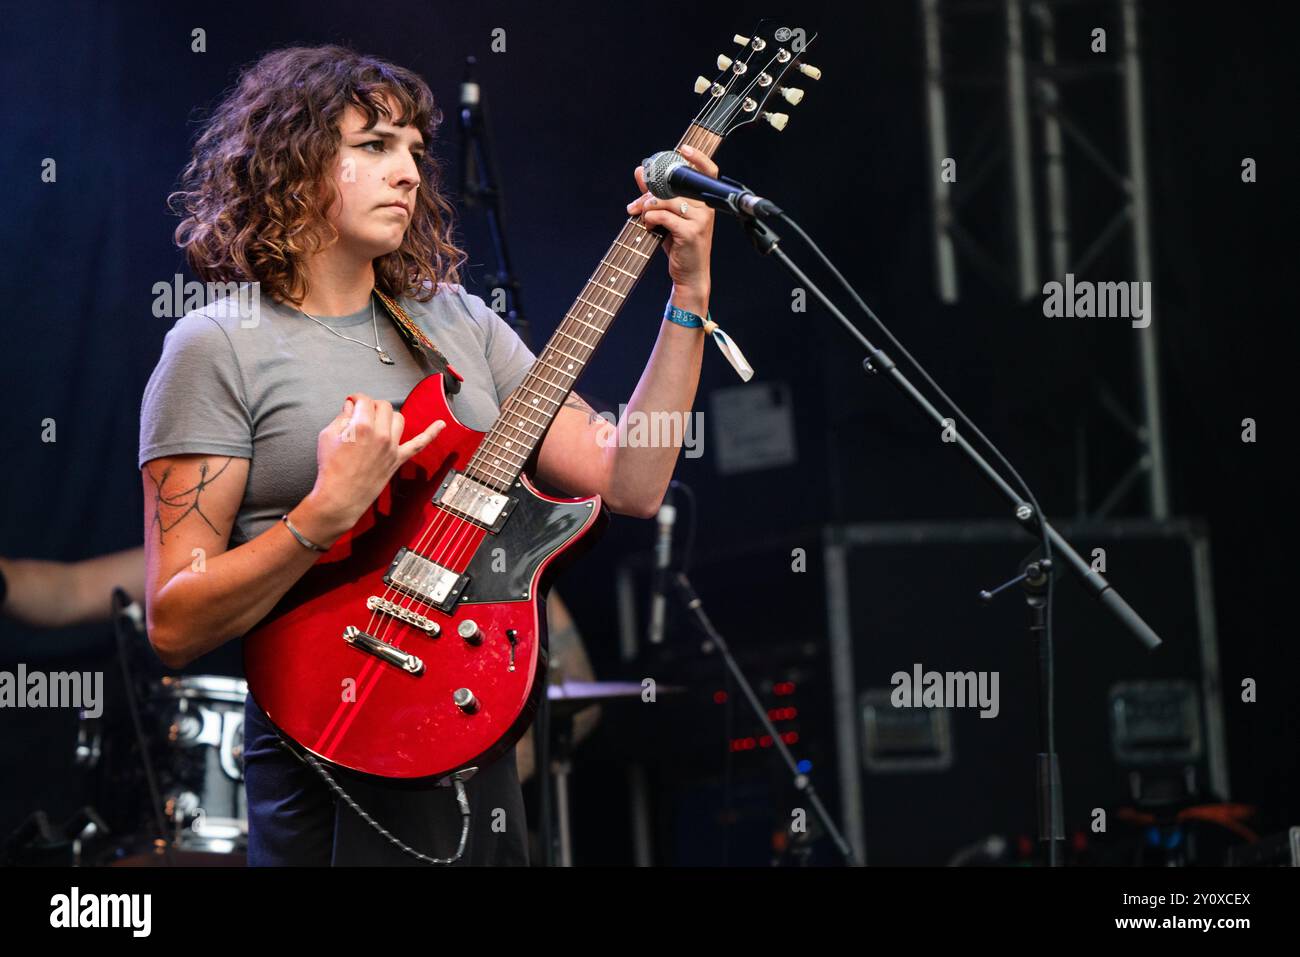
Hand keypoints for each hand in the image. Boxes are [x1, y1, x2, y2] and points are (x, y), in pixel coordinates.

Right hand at [307, 394, 443, 534]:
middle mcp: (381, 434)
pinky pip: (419, 444)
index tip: (352, 402)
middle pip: (384, 406)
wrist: (340, 497)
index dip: (356, 399)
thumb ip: (342, 416)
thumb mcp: (327, 436)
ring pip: (399, 418)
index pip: (364, 400)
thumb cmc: (331, 469)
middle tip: (361, 413)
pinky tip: (441, 424)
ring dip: (388, 416)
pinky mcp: (397, 459)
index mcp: (362, 426)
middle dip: (371, 406)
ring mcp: (392, 447)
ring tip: (377, 422)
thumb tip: (351, 406)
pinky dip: (431, 433)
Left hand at [626, 144, 715, 306]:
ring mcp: (701, 220)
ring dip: (647, 207)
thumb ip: (655, 194)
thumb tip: (641, 170)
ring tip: (640, 216)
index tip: (682, 149)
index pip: (708, 172)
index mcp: (705, 202)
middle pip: (674, 186)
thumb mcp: (668, 218)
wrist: (689, 275)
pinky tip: (648, 226)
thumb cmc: (680, 246)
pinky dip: (650, 219)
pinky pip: (664, 216)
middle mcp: (707, 208)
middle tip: (635, 204)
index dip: (698, 157)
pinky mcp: (690, 232)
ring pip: (667, 200)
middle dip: (650, 193)